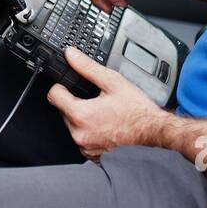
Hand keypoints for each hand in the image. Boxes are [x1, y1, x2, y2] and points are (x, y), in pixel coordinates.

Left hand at [46, 47, 165, 159]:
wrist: (153, 130)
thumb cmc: (136, 110)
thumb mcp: (112, 82)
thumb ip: (87, 67)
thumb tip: (70, 55)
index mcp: (81, 114)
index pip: (54, 95)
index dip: (61, 86)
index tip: (70, 85)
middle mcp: (79, 133)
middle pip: (62, 110)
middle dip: (74, 101)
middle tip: (94, 99)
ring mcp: (85, 145)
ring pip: (71, 124)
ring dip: (81, 116)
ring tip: (101, 112)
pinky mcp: (91, 152)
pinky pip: (80, 137)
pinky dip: (87, 130)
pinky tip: (102, 123)